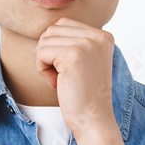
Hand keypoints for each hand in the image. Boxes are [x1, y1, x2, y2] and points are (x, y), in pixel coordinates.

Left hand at [33, 17, 115, 137]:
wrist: (93, 119)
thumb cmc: (83, 93)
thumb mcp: (84, 61)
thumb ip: (73, 41)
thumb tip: (48, 29)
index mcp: (103, 35)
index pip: (63, 24)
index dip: (56, 47)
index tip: (69, 69)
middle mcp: (99, 35)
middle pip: (52, 30)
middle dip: (48, 53)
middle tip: (62, 75)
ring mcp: (87, 43)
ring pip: (44, 40)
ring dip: (45, 62)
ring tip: (61, 79)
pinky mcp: (73, 54)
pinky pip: (41, 52)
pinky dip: (42, 70)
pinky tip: (57, 84)